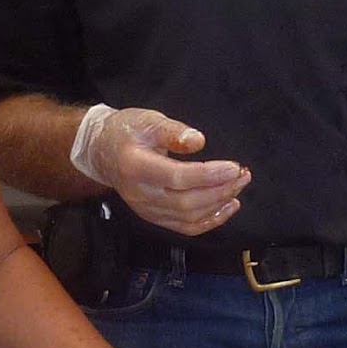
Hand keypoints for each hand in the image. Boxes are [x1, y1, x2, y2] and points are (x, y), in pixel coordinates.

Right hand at [70, 104, 246, 234]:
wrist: (104, 152)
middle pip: (186, 201)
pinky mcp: (154, 217)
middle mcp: (140, 193)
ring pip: (188, 217)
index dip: (208, 175)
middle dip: (220, 190)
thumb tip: (198, 141)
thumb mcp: (148, 120)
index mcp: (135, 166)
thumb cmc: (128, 131)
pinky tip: (228, 206)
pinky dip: (210, 220)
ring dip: (219, 204)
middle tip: (243, 175)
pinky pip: (184, 227)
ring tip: (239, 186)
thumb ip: (173, 131)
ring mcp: (146, 209)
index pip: (176, 177)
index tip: (233, 167)